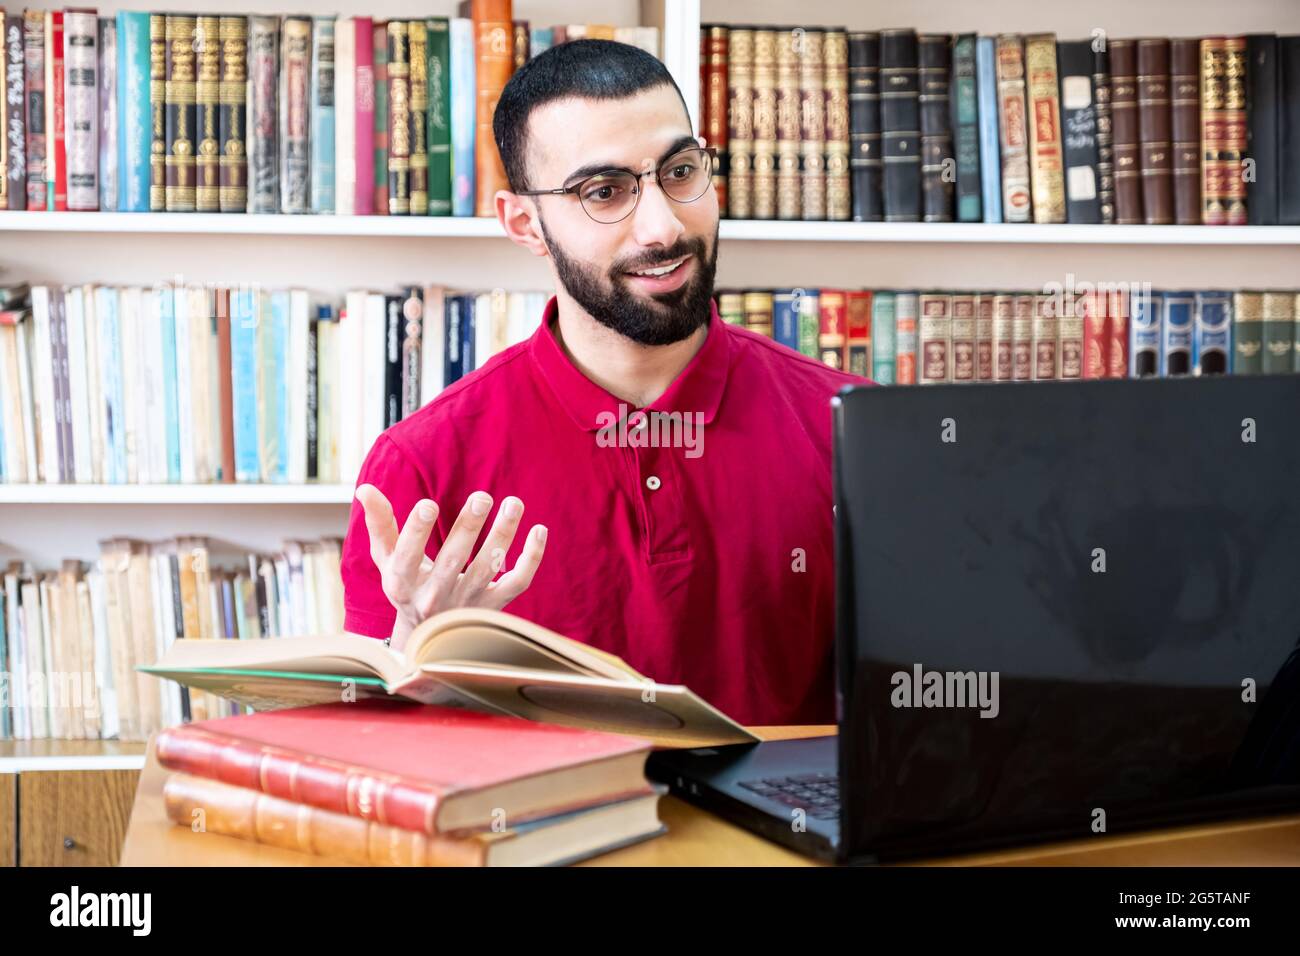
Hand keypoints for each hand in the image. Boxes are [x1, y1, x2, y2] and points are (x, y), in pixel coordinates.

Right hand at [355, 484, 547, 650]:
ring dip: (503, 535)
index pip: (407, 558)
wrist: (430, 639)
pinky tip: (538, 530)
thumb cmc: (407, 585)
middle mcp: (434, 597)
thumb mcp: (388, 559)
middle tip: (482, 497)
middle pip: (453, 562)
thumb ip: (380, 524)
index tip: (428, 504)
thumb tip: (365, 489)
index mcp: (402, 583)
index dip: (416, 532)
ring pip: (488, 569)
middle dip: (468, 528)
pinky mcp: (494, 606)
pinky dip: (531, 558)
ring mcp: (467, 603)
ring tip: (514, 503)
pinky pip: (517, 582)